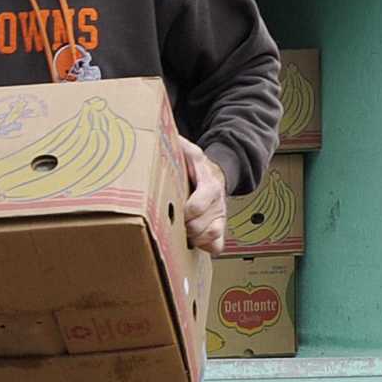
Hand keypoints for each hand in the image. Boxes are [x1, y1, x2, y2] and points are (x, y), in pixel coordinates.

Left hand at [180, 138, 226, 253]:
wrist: (218, 174)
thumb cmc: (198, 166)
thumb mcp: (189, 151)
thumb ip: (177, 145)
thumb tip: (160, 135)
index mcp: (210, 186)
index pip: (196, 207)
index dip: (182, 213)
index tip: (170, 210)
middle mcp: (218, 204)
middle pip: (199, 226)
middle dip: (183, 227)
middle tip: (171, 222)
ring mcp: (220, 218)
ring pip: (210, 238)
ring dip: (193, 238)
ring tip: (181, 231)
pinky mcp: (221, 229)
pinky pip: (217, 246)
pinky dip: (205, 246)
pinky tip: (194, 239)